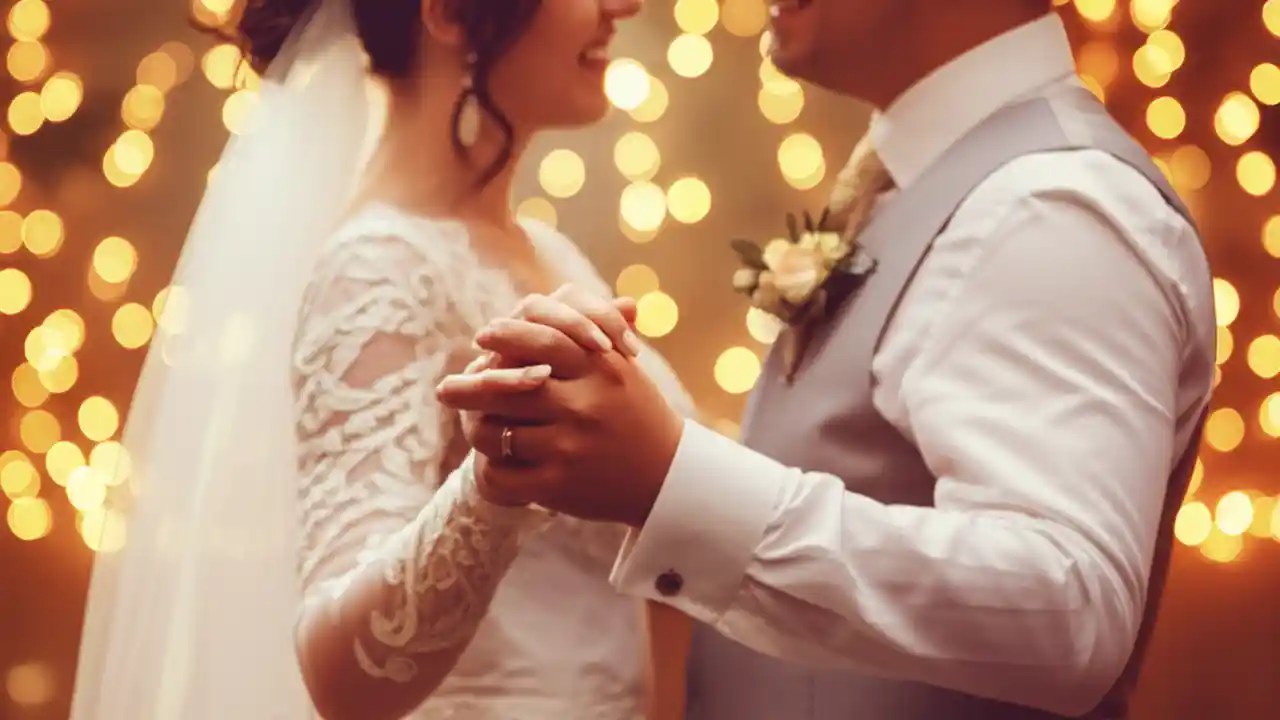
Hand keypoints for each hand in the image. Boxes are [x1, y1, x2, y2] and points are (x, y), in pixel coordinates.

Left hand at [436, 343, 682, 526]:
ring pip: (495, 432)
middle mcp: (584, 405)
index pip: (542, 341)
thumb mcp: (620, 369)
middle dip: (467, 387)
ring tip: (474, 426)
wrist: (667, 477)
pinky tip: (493, 463)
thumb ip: (582, 335)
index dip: (505, 336)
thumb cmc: (633, 414)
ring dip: (476, 429)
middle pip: (505, 387)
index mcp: (600, 370)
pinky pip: (501, 475)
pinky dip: (488, 471)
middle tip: (446, 389)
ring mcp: (569, 447)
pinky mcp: (559, 486)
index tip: (482, 338)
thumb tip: (537, 299)